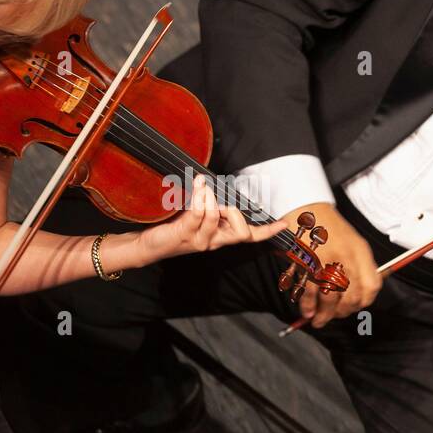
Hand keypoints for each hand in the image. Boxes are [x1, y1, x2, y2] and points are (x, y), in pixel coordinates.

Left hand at [136, 174, 285, 263]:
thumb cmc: (173, 229)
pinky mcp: (184, 234)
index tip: (284, 224)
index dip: (268, 231)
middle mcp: (213, 242)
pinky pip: (198, 213)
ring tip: (201, 188)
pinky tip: (198, 187)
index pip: (250, 237)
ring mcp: (199, 240)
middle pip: (241, 233)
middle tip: (216, 201)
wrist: (149, 246)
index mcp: (220, 238)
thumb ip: (212, 209)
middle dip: (234, 212)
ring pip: (216, 217)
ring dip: (211, 198)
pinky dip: (200, 197)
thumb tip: (220, 192)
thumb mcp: (197, 219)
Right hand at [283, 202, 381, 328]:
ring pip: (331, 298)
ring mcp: (327, 260)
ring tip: (318, 320)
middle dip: (342, 313)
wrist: (305, 204)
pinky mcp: (308, 262)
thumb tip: (353, 296)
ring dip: (324, 315)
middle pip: (352, 296)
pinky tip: (307, 310)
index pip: (372, 286)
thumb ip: (356, 265)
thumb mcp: (349, 241)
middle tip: (333, 317)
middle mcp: (346, 256)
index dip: (363, 302)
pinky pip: (310, 291)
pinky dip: (308, 305)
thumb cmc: (325, 224)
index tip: (354, 307)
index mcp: (360, 251)